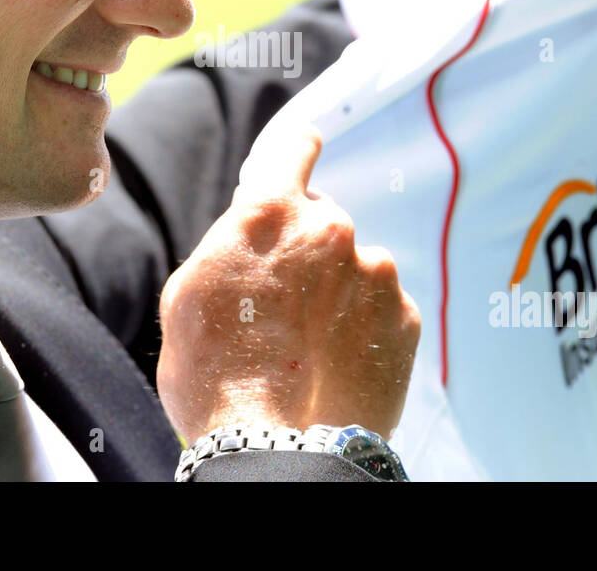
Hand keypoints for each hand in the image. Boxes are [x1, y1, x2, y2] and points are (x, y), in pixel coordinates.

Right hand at [156, 126, 419, 441]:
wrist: (280, 450)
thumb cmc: (217, 377)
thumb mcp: (190, 293)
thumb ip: (230, 242)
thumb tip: (251, 229)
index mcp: (271, 214)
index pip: (294, 147)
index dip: (296, 149)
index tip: (302, 150)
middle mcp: (332, 230)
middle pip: (322, 221)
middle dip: (305, 252)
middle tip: (281, 306)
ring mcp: (376, 274)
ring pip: (354, 268)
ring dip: (336, 292)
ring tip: (308, 347)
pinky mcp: (406, 317)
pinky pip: (380, 307)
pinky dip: (362, 327)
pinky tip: (336, 361)